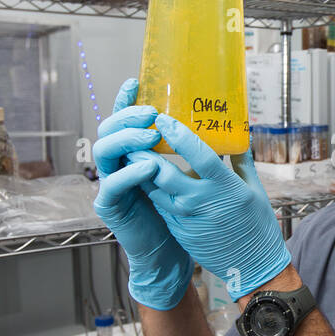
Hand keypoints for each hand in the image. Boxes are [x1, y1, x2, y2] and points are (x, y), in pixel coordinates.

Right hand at [92, 79, 192, 310]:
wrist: (170, 255)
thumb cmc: (183, 215)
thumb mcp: (192, 178)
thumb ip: (198, 153)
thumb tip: (229, 129)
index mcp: (135, 153)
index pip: (125, 120)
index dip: (126, 100)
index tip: (136, 80)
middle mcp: (119, 164)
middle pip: (109, 128)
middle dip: (127, 116)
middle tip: (151, 113)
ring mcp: (111, 183)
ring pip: (105, 151)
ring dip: (127, 140)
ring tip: (151, 136)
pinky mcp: (110, 206)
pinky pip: (113, 185)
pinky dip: (129, 174)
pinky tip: (148, 167)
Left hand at [127, 114, 289, 299]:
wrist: (253, 265)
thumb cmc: (258, 225)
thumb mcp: (255, 189)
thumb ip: (241, 161)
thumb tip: (237, 137)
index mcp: (225, 186)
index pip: (197, 154)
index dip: (178, 134)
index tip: (163, 119)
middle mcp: (202, 201)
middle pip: (165, 172)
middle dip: (147, 152)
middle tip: (137, 135)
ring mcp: (188, 218)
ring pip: (156, 190)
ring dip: (142, 171)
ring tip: (133, 153)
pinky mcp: (180, 231)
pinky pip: (161, 206)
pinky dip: (152, 190)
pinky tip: (145, 178)